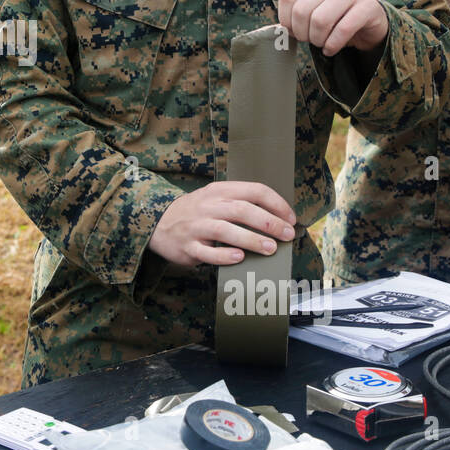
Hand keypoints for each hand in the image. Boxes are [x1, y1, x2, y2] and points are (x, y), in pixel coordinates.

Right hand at [147, 181, 296, 266]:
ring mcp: (196, 226)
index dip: (276, 204)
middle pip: (242, 210)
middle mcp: (208, 206)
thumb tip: (279, 219)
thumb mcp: (216, 197)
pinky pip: (207, 252)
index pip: (253, 191)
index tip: (290, 218)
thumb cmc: (197, 212)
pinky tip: (240, 258)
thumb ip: (241, 202)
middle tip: (287, 235)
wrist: (158, 222)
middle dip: (269, 223)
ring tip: (270, 249)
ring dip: (251, 240)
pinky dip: (224, 255)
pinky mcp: (188, 246)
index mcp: (219, 191)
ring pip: (226, 230)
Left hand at [278, 0, 388, 55]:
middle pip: (302, 10)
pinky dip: (333, 45)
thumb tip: (280, 28)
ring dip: (317, 40)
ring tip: (321, 43)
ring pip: (321, 20)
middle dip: (302, 33)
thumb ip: (293, 15)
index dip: (286, 20)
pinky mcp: (368, 6)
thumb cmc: (333, 16)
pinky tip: (331, 48)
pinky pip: (343, 29)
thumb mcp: (311, 10)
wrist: (367, 22)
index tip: (293, 30)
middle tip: (309, 39)